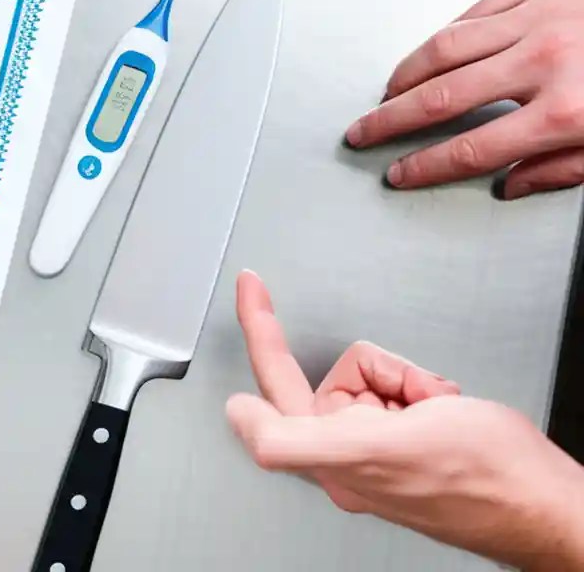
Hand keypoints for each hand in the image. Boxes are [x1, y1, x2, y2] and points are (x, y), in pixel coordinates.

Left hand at [225, 270, 583, 570]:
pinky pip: (404, 386)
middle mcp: (345, 454)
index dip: (260, 330)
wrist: (545, 497)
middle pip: (341, 373)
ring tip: (435, 411)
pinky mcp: (409, 434)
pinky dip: (427, 388)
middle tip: (413, 398)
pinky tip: (445, 411)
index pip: (274, 382)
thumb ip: (292, 439)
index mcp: (325, 458)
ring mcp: (379, 443)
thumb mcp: (373, 450)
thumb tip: (238, 416)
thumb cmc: (482, 481)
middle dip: (382, 370)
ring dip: (409, 381)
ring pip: (375, 374)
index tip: (251, 286)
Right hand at [344, 0, 583, 198]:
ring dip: (405, 75)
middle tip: (363, 133)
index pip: (468, 150)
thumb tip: (513, 183)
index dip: (424, 167)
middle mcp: (545, 63)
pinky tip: (430, 54)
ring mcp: (541, 18)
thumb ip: (563, 169)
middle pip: (440, 99)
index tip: (399, 174)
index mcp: (565, 112)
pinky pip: (476, 12)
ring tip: (385, 94)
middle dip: (390, 122)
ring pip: (446, 47)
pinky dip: (445, 36)